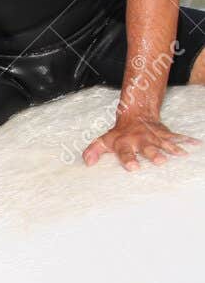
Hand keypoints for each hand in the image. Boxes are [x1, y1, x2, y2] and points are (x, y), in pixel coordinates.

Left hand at [82, 114, 197, 169]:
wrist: (136, 114)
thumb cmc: (119, 134)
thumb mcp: (103, 141)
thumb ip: (93, 151)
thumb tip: (87, 163)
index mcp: (125, 143)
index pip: (126, 153)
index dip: (129, 160)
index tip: (134, 168)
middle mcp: (141, 140)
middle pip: (148, 148)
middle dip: (154, 154)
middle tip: (160, 161)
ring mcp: (154, 137)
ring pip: (164, 143)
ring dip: (173, 149)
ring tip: (182, 155)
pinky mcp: (165, 134)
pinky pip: (177, 137)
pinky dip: (186, 140)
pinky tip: (196, 144)